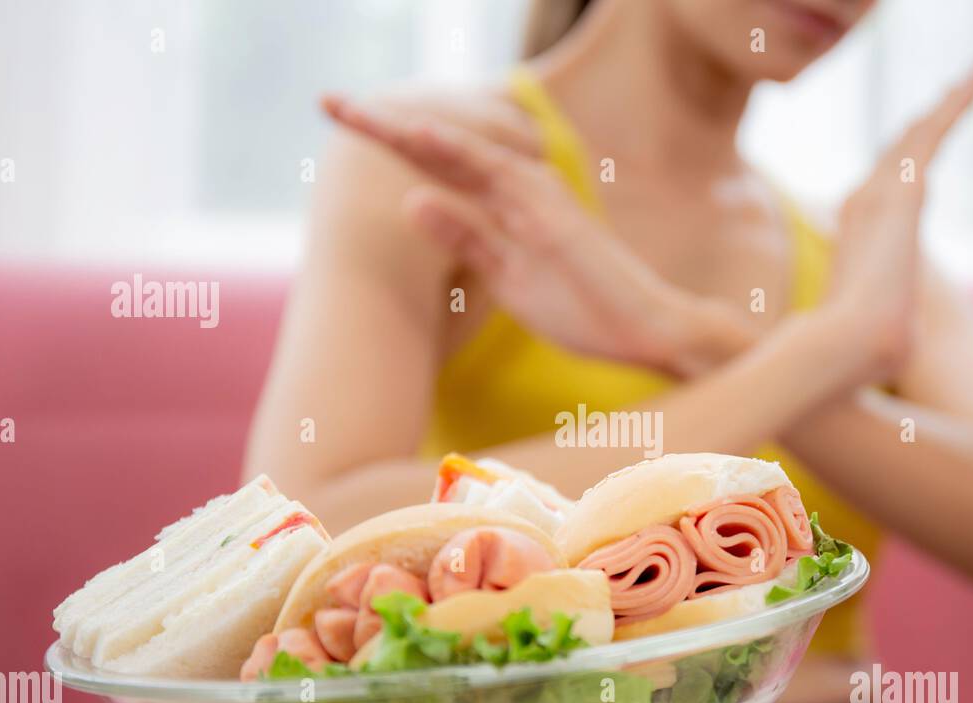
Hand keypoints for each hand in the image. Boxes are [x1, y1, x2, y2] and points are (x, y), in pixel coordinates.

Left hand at [322, 95, 753, 376]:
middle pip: (440, 147)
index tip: (342, 129)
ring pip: (463, 150)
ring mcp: (537, 197)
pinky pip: (497, 176)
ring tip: (359, 110)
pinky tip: (419, 137)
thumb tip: (412, 203)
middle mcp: (518, 188)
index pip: (436, 166)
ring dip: (411, 128)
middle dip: (384, 125)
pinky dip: (458, 152)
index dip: (389, 144)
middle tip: (327, 102)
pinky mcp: (552, 216)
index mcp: (504, 204)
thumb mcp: (507, 277)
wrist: (645, 330)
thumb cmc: (583, 306)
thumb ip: (465, 240)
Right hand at [826, 60, 972, 381]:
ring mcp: (883, 195)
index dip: (889, 175)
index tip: (902, 160)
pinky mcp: (906, 186)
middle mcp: (865, 210)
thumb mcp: (867, 342)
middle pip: (897, 159)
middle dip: (917, 132)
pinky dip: (959, 99)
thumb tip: (865, 372)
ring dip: (947, 105)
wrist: (846, 346)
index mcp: (856, 243)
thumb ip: (863, 341)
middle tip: (939, 106)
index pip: (876, 199)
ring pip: (920, 136)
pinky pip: (937, 129)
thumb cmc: (847, 356)